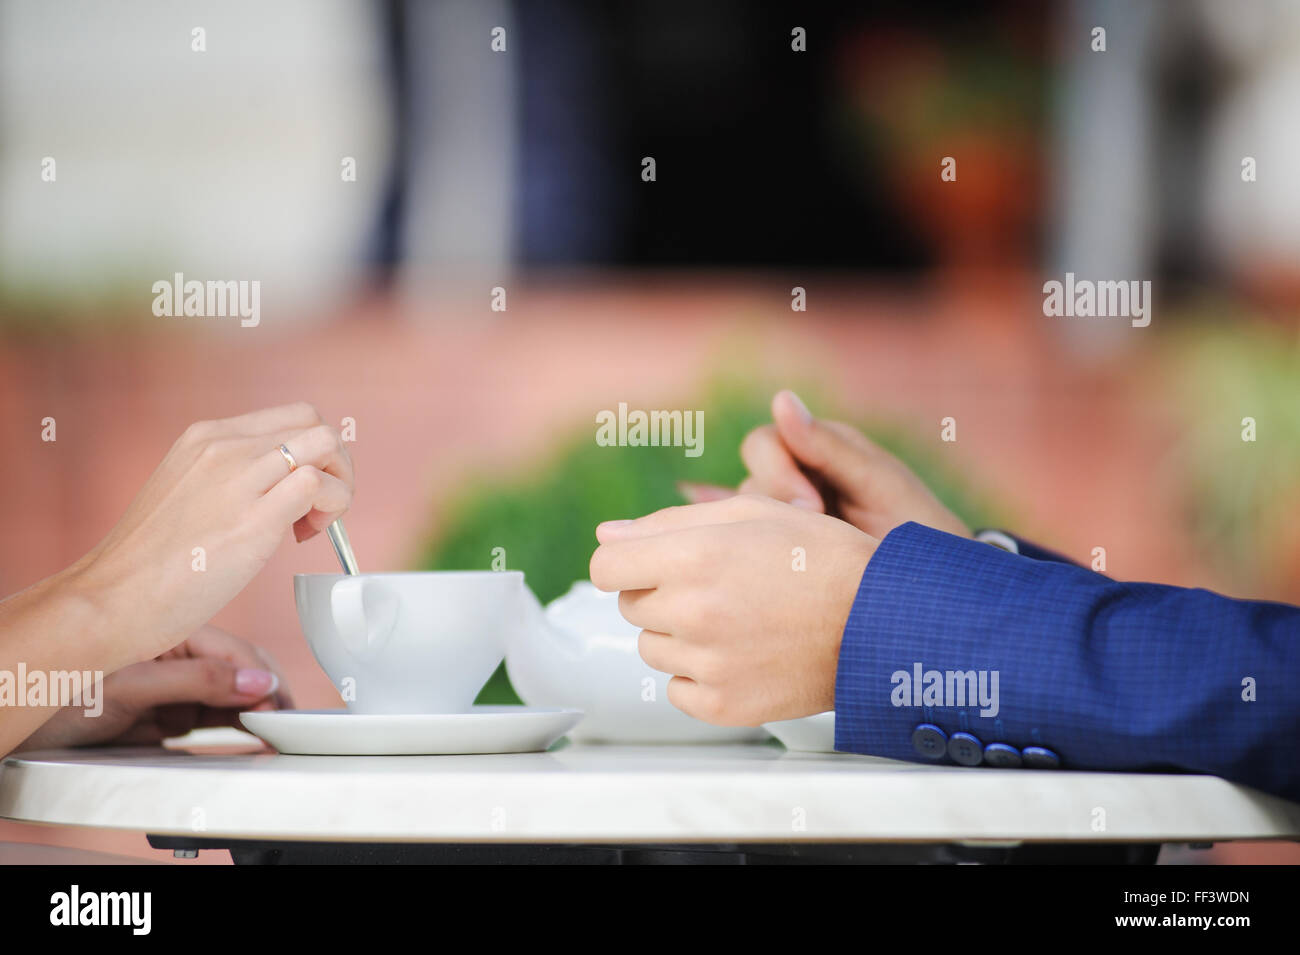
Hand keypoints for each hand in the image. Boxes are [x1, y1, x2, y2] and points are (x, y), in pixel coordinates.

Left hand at [14, 625, 290, 749]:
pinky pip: (206, 719)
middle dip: (265, 695)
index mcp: (172, 628)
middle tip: (284, 725)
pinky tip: (244, 735)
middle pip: (238, 672)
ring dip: (249, 714)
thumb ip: (197, 682)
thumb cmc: (53, 686)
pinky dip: (228, 729)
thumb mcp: (132, 686)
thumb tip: (256, 682)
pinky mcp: (159, 716)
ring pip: (226, 698)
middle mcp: (174, 653)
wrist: (11, 710)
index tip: (282, 709)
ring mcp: (168, 685)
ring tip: (272, 732)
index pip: (237, 653)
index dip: (263, 681)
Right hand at [68, 402, 353, 666]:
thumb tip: (280, 484)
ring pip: (326, 445)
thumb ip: (229, 476)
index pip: (292, 417)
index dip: (312, 452)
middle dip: (334, 465)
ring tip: (310, 525)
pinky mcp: (253, 519)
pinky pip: (317, 486)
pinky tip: (300, 537)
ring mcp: (238, 479)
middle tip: (314, 511)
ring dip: (338, 485)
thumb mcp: (188, 491)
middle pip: (316, 425)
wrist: (109, 600)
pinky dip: (330, 508)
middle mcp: (224, 447)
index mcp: (207, 436)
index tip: (299, 494)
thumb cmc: (149, 562)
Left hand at [590, 495, 875, 725]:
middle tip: (720, 587)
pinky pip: (678, 689)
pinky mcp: (723, 704)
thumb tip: (608, 534)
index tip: (649, 563)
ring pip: (652, 648)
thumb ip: (669, 522)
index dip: (626, 560)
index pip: (605, 566)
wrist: (880, 620)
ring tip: (737, 620)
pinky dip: (700, 676)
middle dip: (661, 592)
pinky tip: (741, 654)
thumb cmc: (822, 558)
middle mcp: (693, 612)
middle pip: (630, 605)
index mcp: (693, 556)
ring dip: (679, 634)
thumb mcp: (750, 514)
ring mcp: (707, 664)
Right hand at [680, 390, 968, 540]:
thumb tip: (780, 398)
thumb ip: (827, 447)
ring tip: (813, 563)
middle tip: (810, 541)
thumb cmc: (918, 526)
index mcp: (820, 449)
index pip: (764, 443)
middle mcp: (798, 479)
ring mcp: (790, 519)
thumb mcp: (879, 484)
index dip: (776, 472)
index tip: (809, 507)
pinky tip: (773, 568)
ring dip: (770, 538)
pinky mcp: (785, 555)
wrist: (938, 587)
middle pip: (748, 480)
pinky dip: (757, 556)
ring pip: (746, 520)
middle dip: (772, 508)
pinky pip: (753, 550)